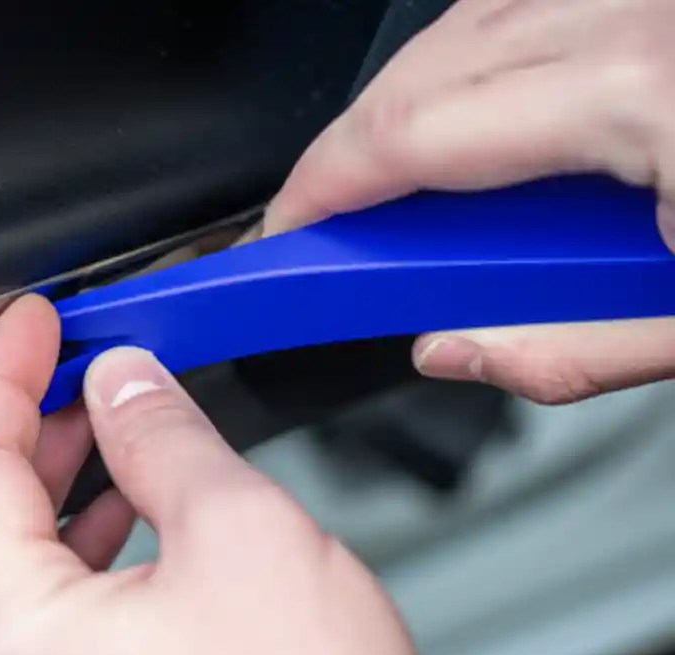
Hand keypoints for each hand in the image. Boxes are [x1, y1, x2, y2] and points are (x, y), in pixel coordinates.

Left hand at [0, 295, 433, 654]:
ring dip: (68, 479)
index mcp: (21, 638)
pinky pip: (67, 611)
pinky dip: (95, 543)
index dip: (1, 377)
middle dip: (35, 423)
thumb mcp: (239, 535)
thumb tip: (125, 385)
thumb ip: (163, 440)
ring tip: (110, 420)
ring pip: (32, 563)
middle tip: (71, 360)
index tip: (29, 326)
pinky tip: (136, 507)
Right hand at [265, 0, 674, 404]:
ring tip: (411, 181)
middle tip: (331, 224)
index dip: (321, 185)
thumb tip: (456, 347)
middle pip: (417, 70)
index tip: (286, 231)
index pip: (411, 132)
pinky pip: (517, 8)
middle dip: (351, 150)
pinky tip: (484, 114)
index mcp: (643, 92)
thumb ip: (570, 350)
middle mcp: (635, 14)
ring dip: (412, 100)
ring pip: (461, 23)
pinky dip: (476, 61)